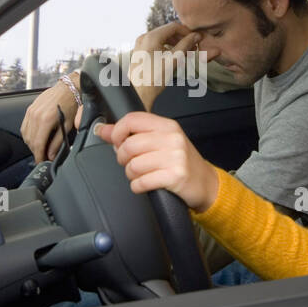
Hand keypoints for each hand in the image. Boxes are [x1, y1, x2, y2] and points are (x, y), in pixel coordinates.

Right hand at [20, 74, 79, 162]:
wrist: (67, 89)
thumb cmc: (70, 104)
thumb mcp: (67, 125)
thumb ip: (58, 142)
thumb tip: (51, 155)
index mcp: (46, 120)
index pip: (38, 144)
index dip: (39, 156)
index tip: (41, 161)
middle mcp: (36, 116)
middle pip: (30, 141)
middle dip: (36, 151)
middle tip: (43, 156)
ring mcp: (31, 112)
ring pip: (26, 135)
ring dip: (31, 144)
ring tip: (40, 147)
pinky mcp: (29, 109)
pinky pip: (24, 127)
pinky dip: (28, 135)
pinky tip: (35, 137)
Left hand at [94, 111, 219, 212]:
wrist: (206, 183)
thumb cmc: (180, 161)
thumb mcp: (159, 142)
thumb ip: (131, 134)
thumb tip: (102, 130)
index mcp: (167, 126)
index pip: (132, 120)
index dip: (117, 132)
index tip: (116, 142)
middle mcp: (172, 139)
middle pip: (129, 145)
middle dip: (122, 158)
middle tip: (129, 162)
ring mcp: (175, 157)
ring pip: (133, 165)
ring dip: (130, 174)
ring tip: (140, 174)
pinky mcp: (175, 176)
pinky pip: (141, 182)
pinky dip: (137, 186)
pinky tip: (145, 184)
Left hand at [131, 22, 215, 109]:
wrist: (139, 93)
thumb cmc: (154, 78)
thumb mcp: (174, 60)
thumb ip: (186, 45)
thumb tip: (195, 36)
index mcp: (151, 37)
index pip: (174, 26)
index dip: (187, 31)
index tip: (195, 39)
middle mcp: (144, 37)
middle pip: (167, 31)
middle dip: (181, 38)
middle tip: (192, 47)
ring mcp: (140, 44)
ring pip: (162, 38)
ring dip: (175, 43)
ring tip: (185, 53)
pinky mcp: (140, 51)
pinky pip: (155, 44)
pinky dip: (166, 48)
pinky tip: (174, 56)